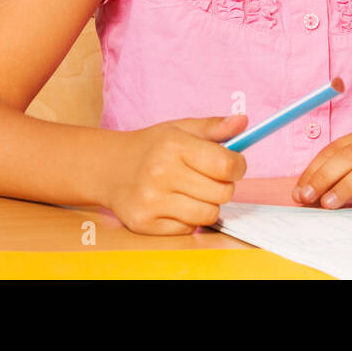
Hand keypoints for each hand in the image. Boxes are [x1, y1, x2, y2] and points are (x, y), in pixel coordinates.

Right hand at [104, 114, 247, 234]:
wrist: (108, 168)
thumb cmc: (151, 147)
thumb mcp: (180, 129)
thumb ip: (214, 127)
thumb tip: (243, 121)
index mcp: (174, 145)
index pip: (226, 165)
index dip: (238, 167)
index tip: (233, 166)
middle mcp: (161, 173)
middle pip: (222, 193)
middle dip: (222, 186)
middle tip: (207, 178)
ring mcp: (151, 201)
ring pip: (208, 214)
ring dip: (207, 205)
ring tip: (191, 192)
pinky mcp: (144, 223)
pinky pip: (188, 229)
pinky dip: (187, 219)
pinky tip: (173, 205)